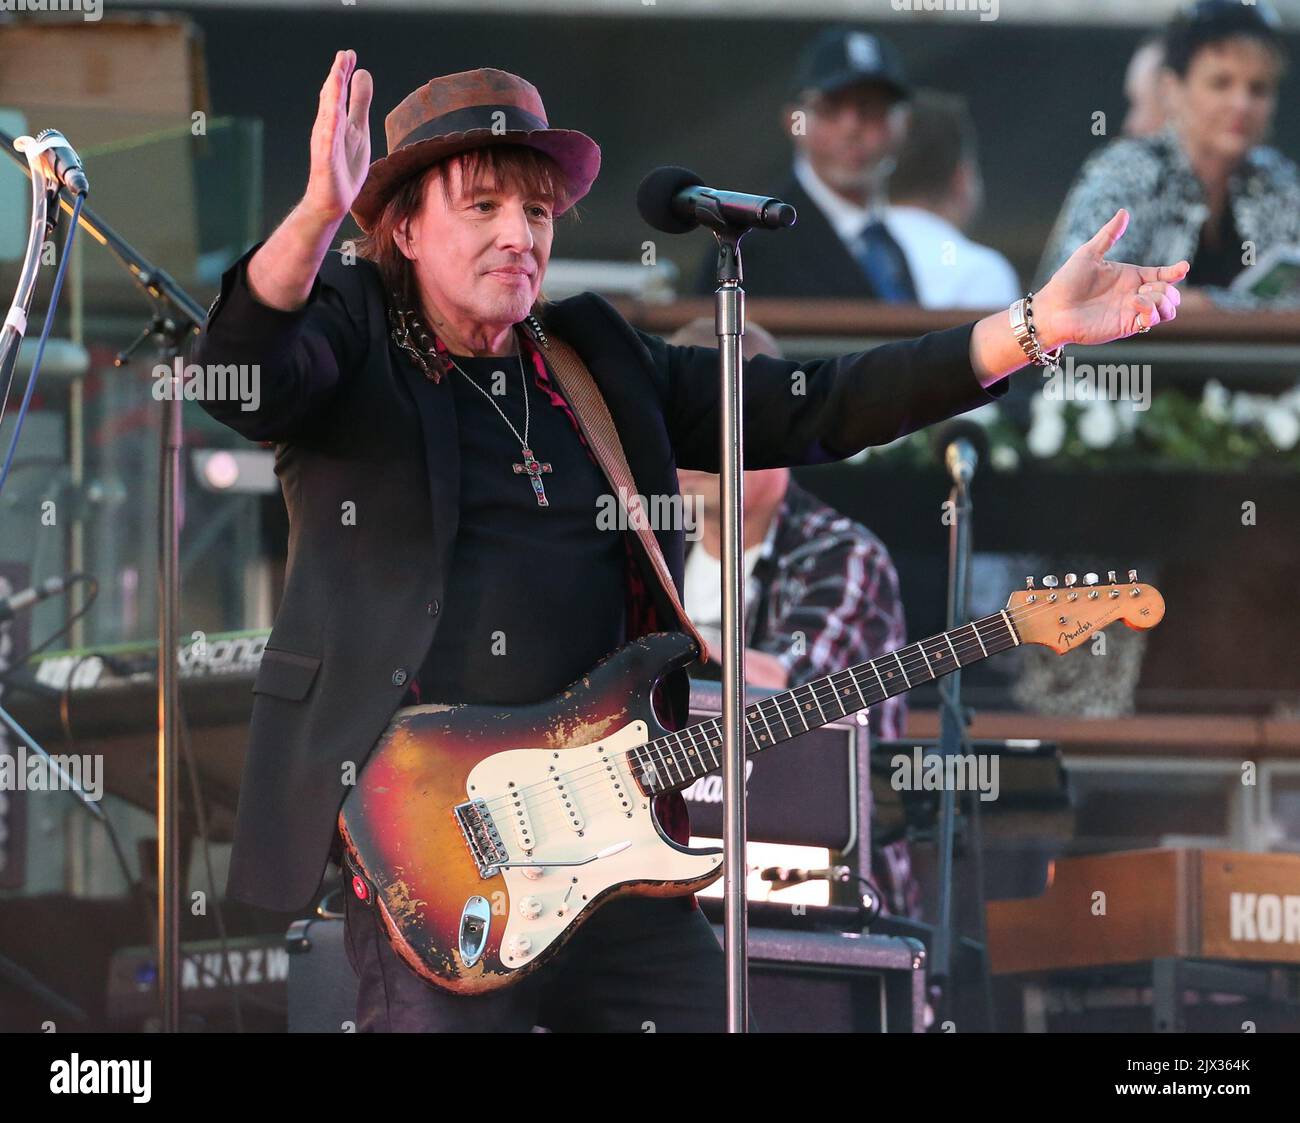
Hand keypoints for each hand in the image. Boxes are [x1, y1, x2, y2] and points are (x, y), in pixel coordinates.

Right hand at [302, 49, 372, 223]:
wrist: (332, 200)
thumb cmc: (344, 165)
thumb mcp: (358, 129)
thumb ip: (360, 102)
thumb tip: (364, 73)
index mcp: (335, 119)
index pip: (338, 91)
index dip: (342, 72)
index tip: (349, 53)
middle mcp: (327, 128)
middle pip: (331, 98)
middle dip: (336, 78)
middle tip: (343, 56)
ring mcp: (325, 145)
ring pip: (327, 117)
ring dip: (331, 97)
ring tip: (336, 77)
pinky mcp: (326, 163)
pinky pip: (326, 145)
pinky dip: (329, 131)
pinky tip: (333, 118)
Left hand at [1034, 209, 1188, 348]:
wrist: (1052, 310)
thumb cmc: (1066, 282)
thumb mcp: (1089, 253)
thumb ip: (1109, 235)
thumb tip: (1124, 211)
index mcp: (1130, 277)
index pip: (1162, 275)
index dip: (1175, 271)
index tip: (1182, 267)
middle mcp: (1134, 295)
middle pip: (1169, 294)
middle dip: (1169, 290)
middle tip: (1147, 287)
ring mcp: (1131, 312)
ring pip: (1166, 310)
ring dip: (1163, 302)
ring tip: (1142, 297)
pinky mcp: (1126, 326)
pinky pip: (1151, 322)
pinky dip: (1152, 313)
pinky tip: (1137, 304)